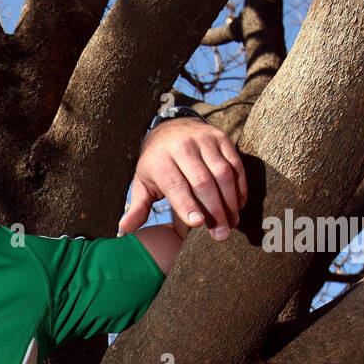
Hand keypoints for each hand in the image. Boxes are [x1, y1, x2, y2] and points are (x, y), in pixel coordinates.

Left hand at [118, 117, 246, 240]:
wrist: (172, 128)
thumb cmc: (156, 164)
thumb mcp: (142, 183)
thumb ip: (137, 207)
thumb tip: (124, 230)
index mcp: (160, 160)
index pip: (175, 184)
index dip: (187, 204)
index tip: (198, 223)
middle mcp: (182, 147)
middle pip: (202, 182)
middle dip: (214, 210)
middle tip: (221, 235)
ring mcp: (204, 140)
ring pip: (222, 173)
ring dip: (230, 201)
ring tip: (232, 224)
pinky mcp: (222, 138)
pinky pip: (235, 164)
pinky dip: (239, 186)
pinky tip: (238, 205)